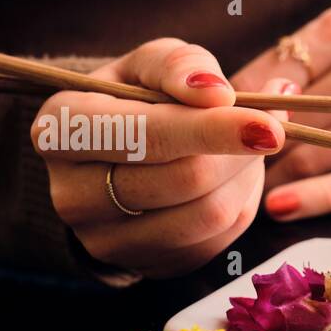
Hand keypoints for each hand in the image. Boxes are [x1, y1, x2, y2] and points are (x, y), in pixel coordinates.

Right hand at [32, 38, 292, 277]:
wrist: (118, 155)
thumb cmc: (137, 99)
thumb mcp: (150, 64)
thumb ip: (180, 66)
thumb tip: (216, 93)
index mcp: (60, 129)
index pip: (146, 135)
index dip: (213, 130)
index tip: (270, 126)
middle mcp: (71, 193)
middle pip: (185, 179)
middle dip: (239, 152)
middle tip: (269, 129)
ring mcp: (105, 239)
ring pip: (207, 215)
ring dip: (246, 179)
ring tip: (250, 149)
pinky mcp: (145, 265)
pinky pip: (216, 242)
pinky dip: (240, 206)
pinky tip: (234, 180)